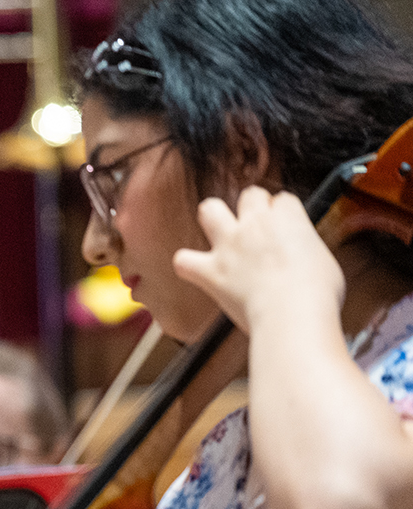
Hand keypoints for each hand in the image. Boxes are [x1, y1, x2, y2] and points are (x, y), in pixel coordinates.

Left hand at [176, 186, 343, 332]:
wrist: (292, 313)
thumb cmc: (315, 294)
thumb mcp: (325, 262)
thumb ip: (307, 251)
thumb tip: (302, 258)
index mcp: (288, 218)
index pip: (283, 200)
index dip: (283, 214)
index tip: (284, 228)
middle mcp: (255, 224)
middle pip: (249, 195)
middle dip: (252, 207)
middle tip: (257, 228)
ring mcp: (229, 245)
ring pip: (210, 210)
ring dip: (213, 218)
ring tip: (220, 232)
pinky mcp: (211, 270)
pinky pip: (183, 260)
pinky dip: (187, 265)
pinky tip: (195, 270)